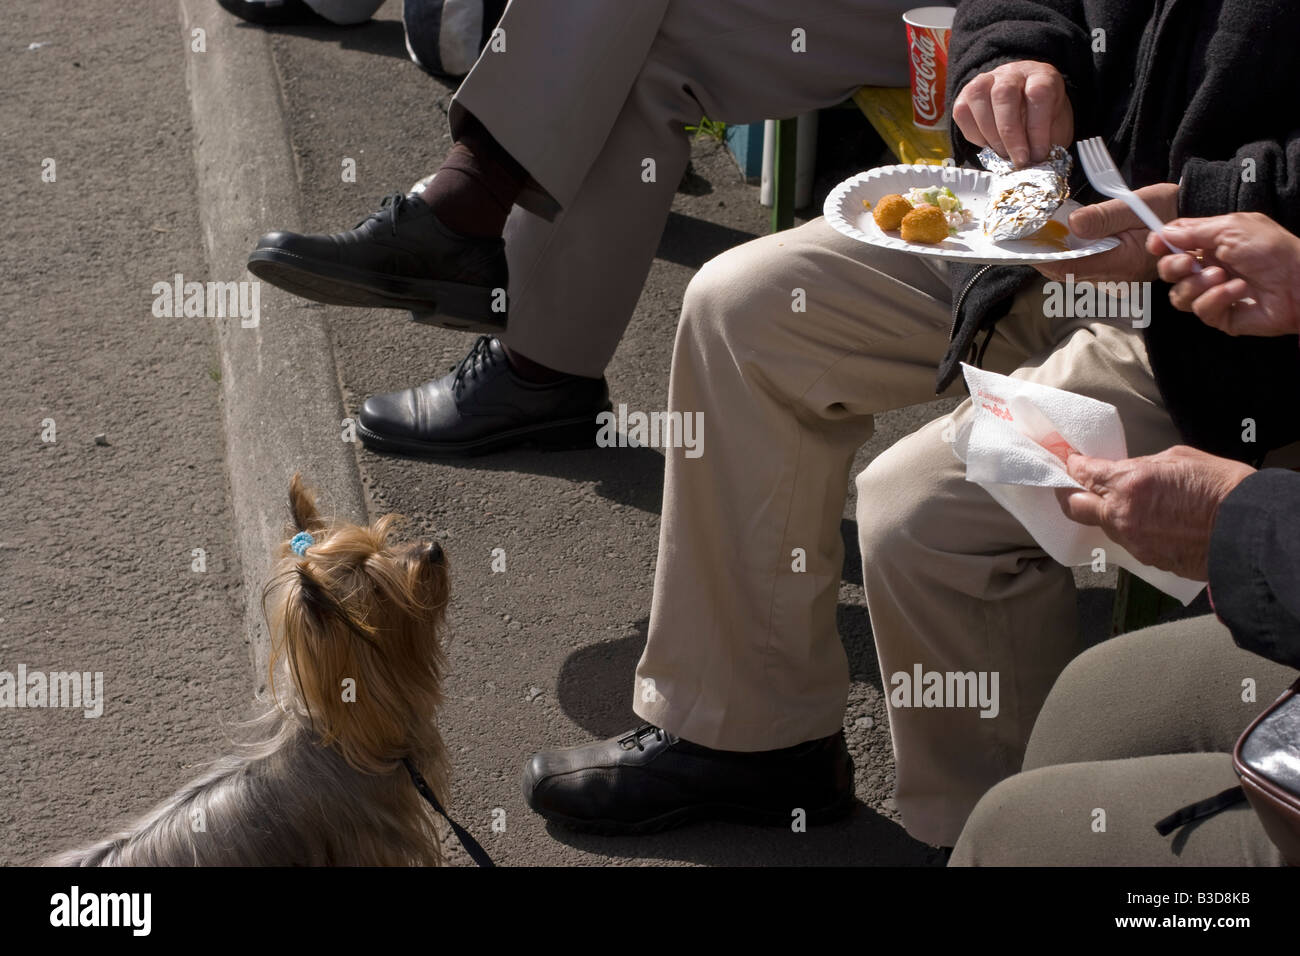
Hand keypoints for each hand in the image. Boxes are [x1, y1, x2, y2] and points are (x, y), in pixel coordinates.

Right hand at [953, 61, 1072, 166]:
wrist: (1026, 106)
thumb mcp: (1055, 127)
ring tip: (1003, 154)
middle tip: (1018, 159)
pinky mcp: (966, 94)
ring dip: (991, 135)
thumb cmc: (1042, 118)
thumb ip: (1046, 140)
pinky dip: (974, 134)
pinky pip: (962, 112)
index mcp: (1041, 76)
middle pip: (1004, 95)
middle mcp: (1012, 73)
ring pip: (979, 99)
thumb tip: (1033, 162)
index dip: (1037, 127)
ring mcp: (986, 80)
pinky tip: (988, 144)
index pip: (1038, 94)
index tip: (1038, 153)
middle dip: (1010, 134)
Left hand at [1035, 183, 1179, 283]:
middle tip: (1024, 239)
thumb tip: (1072, 223)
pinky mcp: (1117, 269)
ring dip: (1055, 255)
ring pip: (1074, 270)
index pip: (1069, 268)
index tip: (1024, 246)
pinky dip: (1070, 254)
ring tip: (1037, 236)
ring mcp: (1116, 275)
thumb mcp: (1137, 206)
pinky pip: (1086, 266)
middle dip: (1043, 257)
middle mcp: (1115, 275)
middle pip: (1067, 272)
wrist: (1192, 217)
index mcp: (1120, 262)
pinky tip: (1062, 238)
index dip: (1042, 258)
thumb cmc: (1167, 209)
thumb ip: (1104, 217)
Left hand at [1055, 446, 1254, 579]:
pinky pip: (1129, 543)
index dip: (1073, 466)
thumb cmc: (1222, 488)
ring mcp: (1133, 541)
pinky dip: (1132, 531)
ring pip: (1104, 527)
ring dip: (1107, 515)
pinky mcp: (1148, 560)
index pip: (1083, 474)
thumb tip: (1127, 471)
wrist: (1251, 530)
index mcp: (1128, 483)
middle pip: (1075, 508)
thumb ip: (1142, 466)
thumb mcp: (1178, 458)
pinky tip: (1150, 523)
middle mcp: (1122, 515)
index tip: (1070, 462)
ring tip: (1125, 505)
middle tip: (1073, 487)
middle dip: (1070, 495)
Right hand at [1146, 212, 1299, 336]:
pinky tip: (1237, 291)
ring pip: (1179, 295)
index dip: (1161, 244)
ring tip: (1223, 278)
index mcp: (1212, 243)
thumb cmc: (1273, 250)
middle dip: (1174, 267)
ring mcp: (1213, 293)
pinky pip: (1200, 310)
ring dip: (1198, 284)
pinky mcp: (1220, 315)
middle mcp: (1209, 267)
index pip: (1174, 244)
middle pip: (1169, 271)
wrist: (1299, 281)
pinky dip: (1217, 298)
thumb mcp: (1231, 228)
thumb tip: (1162, 233)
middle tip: (1190, 263)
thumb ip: (1193, 230)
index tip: (1157, 245)